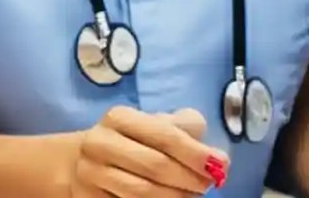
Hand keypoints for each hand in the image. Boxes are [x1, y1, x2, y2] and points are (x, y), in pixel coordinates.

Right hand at [67, 106, 229, 197]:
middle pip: (155, 166)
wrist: (86, 161)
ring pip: (143, 193)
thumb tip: (214, 157)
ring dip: (177, 197)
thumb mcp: (155, 124)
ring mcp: (90, 174)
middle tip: (208, 184)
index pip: (164, 136)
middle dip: (190, 178)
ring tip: (192, 195)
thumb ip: (184, 128)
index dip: (196, 153)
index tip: (222, 165)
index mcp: (119, 118)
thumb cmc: (131, 140)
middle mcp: (99, 143)